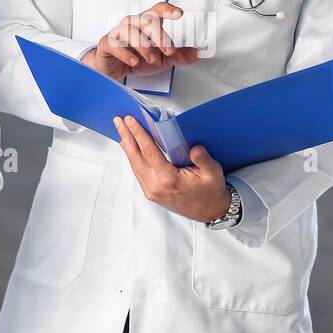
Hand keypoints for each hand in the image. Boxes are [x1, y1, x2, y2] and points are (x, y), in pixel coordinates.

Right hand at [81, 2, 199, 80]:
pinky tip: (134, 61)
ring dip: (144, 46)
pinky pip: (115, 44)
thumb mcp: (161, 59)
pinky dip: (126, 53)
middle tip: (169, 50)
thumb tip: (195, 53)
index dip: (168, 10)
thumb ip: (177, 56)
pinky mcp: (107, 44)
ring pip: (131, 31)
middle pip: (147, 20)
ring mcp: (118, 32)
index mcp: (146, 23)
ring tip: (152, 59)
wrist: (112, 69)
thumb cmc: (136, 58)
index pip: (157, 10)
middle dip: (160, 36)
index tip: (179, 14)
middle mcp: (132, 23)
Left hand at [114, 115, 229, 222]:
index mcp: (168, 179)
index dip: (138, 134)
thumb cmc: (210, 192)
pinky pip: (138, 171)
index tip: (130, 120)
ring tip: (123, 130)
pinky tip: (131, 148)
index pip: (149, 151)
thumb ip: (203, 158)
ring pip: (134, 164)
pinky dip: (133, 157)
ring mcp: (151, 191)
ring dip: (128, 146)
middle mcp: (155, 186)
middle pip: (135, 157)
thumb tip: (194, 147)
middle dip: (126, 136)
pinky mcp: (151, 192)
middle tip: (119, 121)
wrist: (210, 211)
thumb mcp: (213, 172)